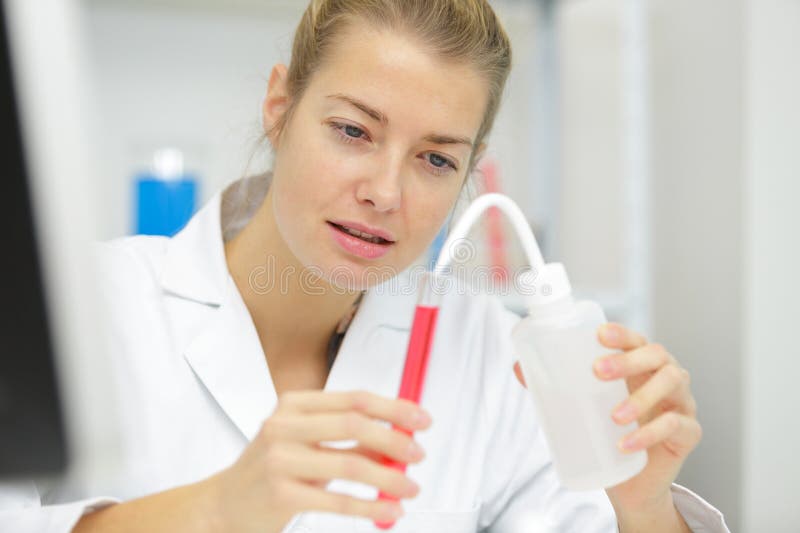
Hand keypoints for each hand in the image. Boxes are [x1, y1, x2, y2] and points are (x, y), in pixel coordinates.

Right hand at [206, 390, 431, 532]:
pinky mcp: (281, 494)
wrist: (224, 505)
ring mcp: (280, 459)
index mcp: (294, 405)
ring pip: (350, 463)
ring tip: (410, 488)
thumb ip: (350, 440)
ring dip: (389, 478)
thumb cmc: (273, 470)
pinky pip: (336, 500)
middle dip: (395, 439)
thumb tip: (399, 439)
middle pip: (354, 424)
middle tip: (419, 454)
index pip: (354, 398)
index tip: (421, 419)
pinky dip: (369, 506)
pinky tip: (388, 511)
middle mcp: (284, 426)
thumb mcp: (309, 445)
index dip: (393, 407)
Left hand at [512, 323, 699, 530]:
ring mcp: (682, 402)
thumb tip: (518, 368)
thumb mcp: (581, 408)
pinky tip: (626, 444)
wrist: (630, 484)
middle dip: (628, 359)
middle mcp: (666, 375)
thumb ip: (554, 388)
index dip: (621, 333)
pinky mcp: (689, 433)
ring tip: (614, 415)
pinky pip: (677, 426)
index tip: (599, 335)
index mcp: (641, 364)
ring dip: (641, 397)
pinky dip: (650, 433)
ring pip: (672, 383)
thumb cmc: (607, 433)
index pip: (636, 339)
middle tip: (598, 371)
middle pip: (657, 355)